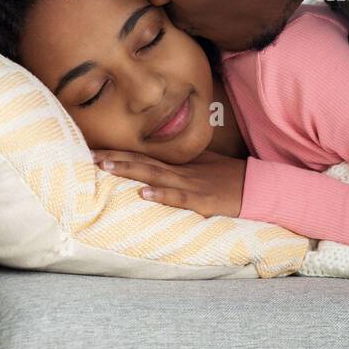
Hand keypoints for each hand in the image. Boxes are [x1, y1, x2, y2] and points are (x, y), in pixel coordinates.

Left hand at [89, 148, 245, 217]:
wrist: (258, 187)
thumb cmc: (229, 179)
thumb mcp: (202, 168)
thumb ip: (179, 167)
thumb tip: (154, 168)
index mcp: (180, 164)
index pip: (144, 154)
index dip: (119, 151)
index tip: (94, 148)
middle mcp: (181, 171)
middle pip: (143, 161)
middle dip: (116, 157)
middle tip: (89, 154)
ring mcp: (190, 184)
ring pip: (155, 175)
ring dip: (130, 169)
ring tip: (106, 167)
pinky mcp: (202, 200)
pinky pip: (178, 197)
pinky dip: (161, 194)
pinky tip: (144, 193)